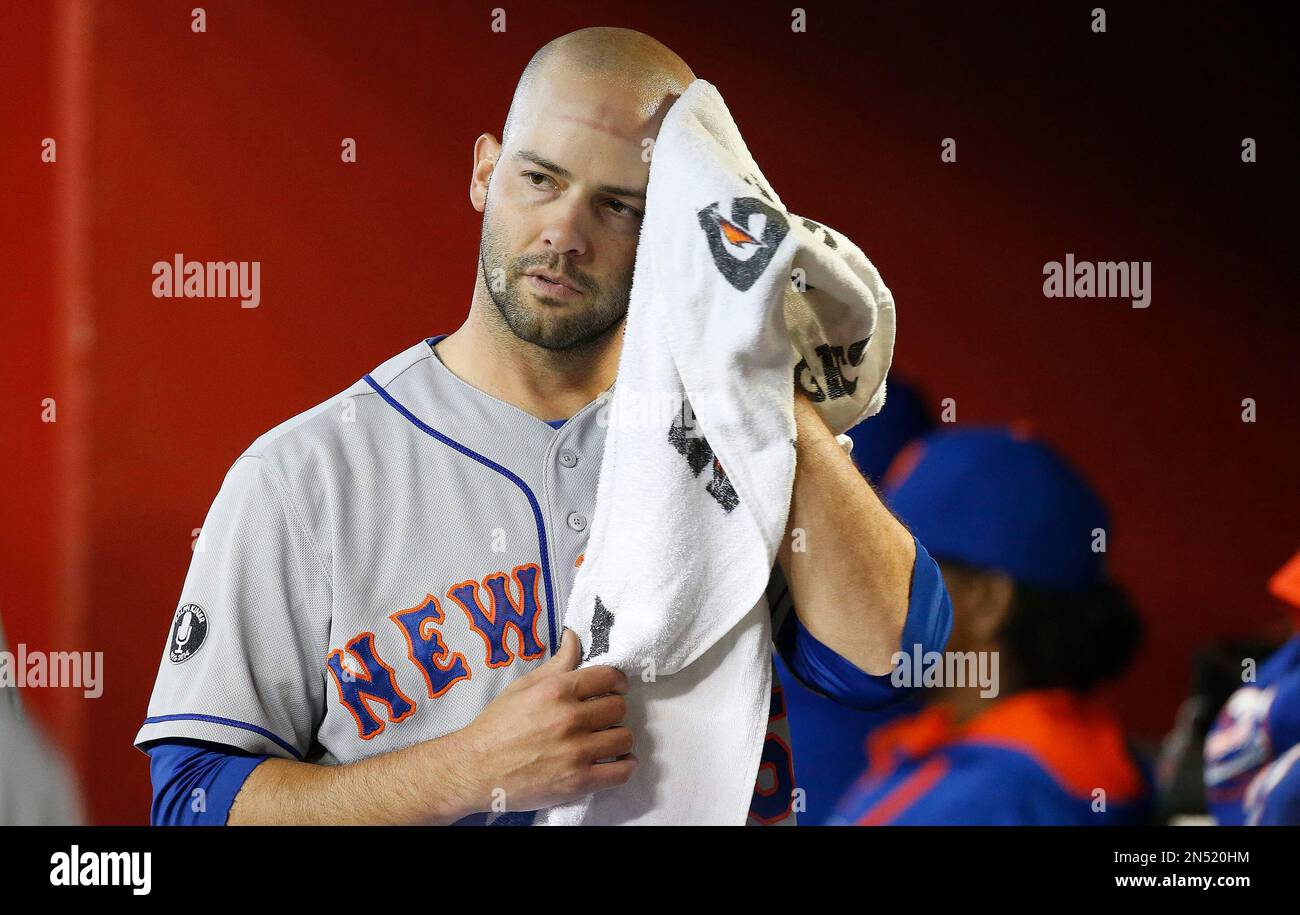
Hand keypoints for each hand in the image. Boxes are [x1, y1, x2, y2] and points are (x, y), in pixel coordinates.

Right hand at [457, 628, 635, 812]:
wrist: (474, 768)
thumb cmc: (496, 725)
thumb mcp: (524, 686)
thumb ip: (556, 663)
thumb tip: (573, 637)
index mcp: (557, 690)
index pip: (609, 677)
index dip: (617, 682)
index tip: (615, 689)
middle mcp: (570, 718)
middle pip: (619, 708)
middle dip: (614, 711)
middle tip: (603, 718)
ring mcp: (576, 751)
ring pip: (624, 738)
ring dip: (619, 739)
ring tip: (607, 741)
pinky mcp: (578, 782)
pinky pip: (621, 772)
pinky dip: (625, 767)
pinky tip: (618, 763)